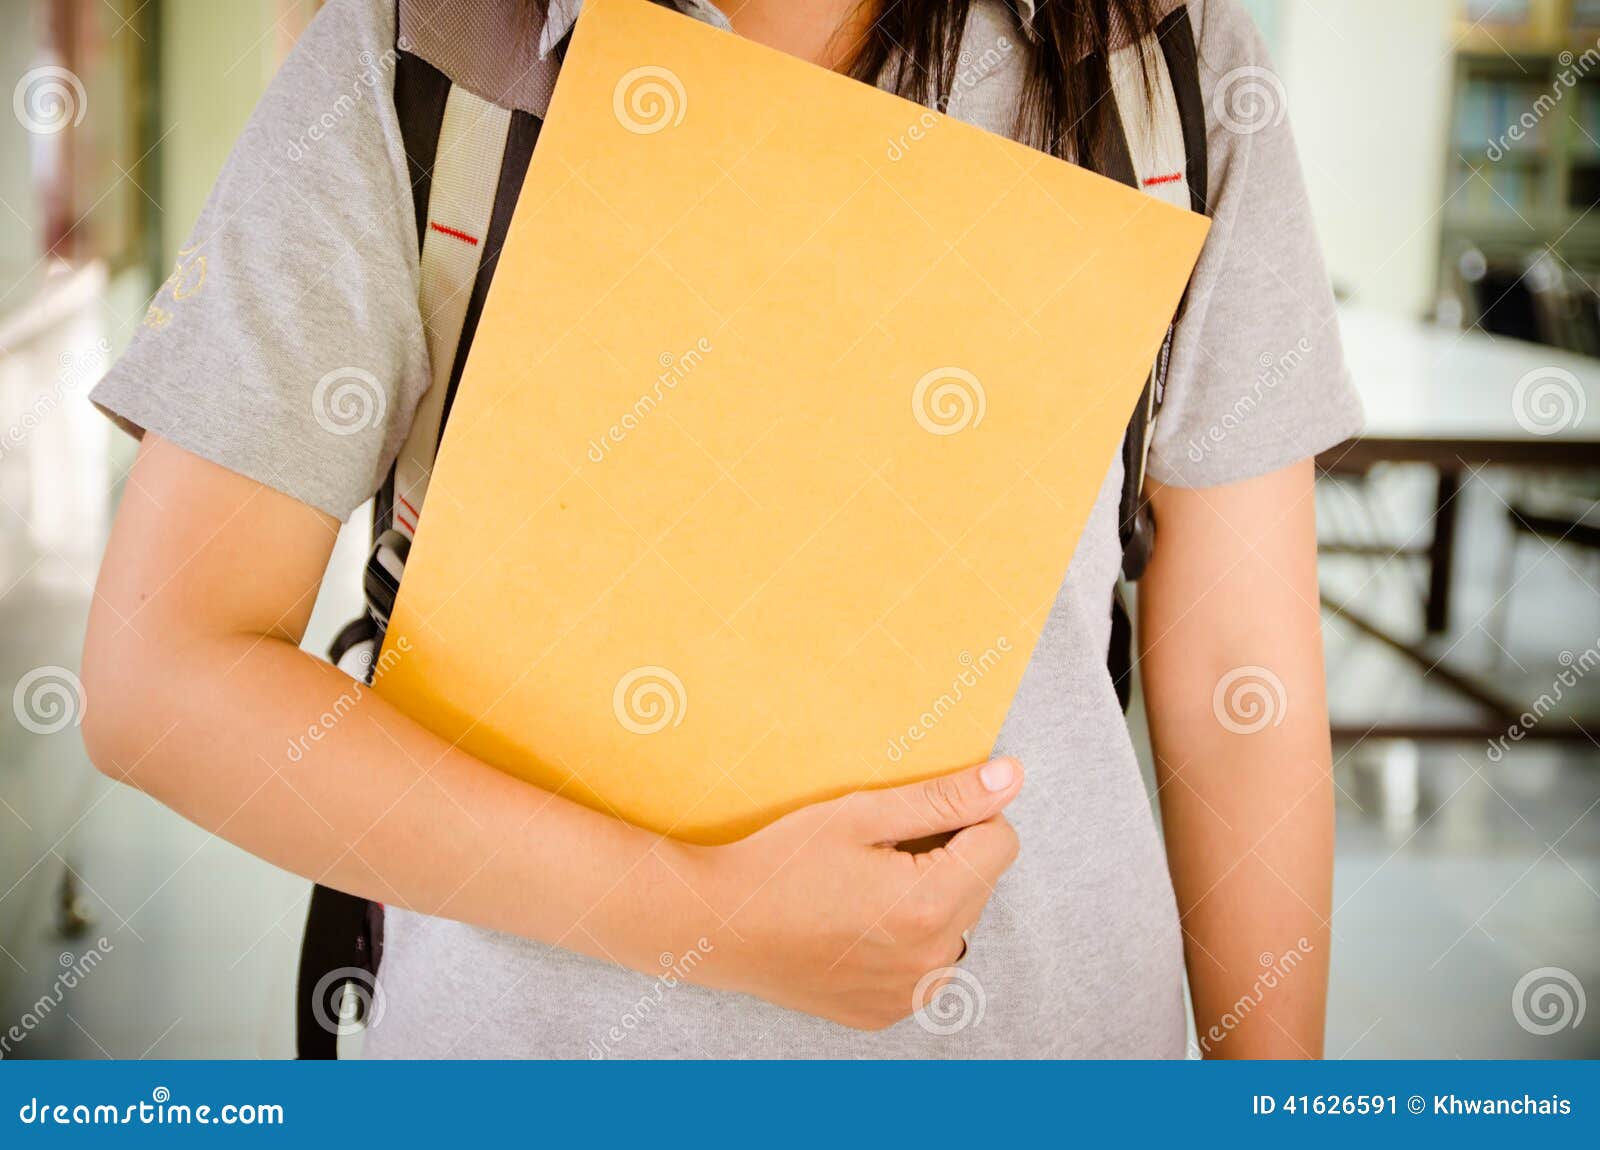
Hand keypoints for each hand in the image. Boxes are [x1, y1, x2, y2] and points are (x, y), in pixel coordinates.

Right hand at [681, 757, 1022, 1029]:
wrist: (719, 926)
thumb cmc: (782, 862)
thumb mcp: (862, 814)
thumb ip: (944, 797)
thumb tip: (1010, 777)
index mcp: (929, 905)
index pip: (1000, 842)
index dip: (966, 815)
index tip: (916, 816)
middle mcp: (930, 961)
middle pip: (981, 883)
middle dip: (948, 857)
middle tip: (880, 851)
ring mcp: (910, 994)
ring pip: (957, 924)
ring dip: (931, 898)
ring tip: (867, 888)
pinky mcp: (887, 1011)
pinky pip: (925, 963)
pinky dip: (907, 938)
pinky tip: (857, 923)